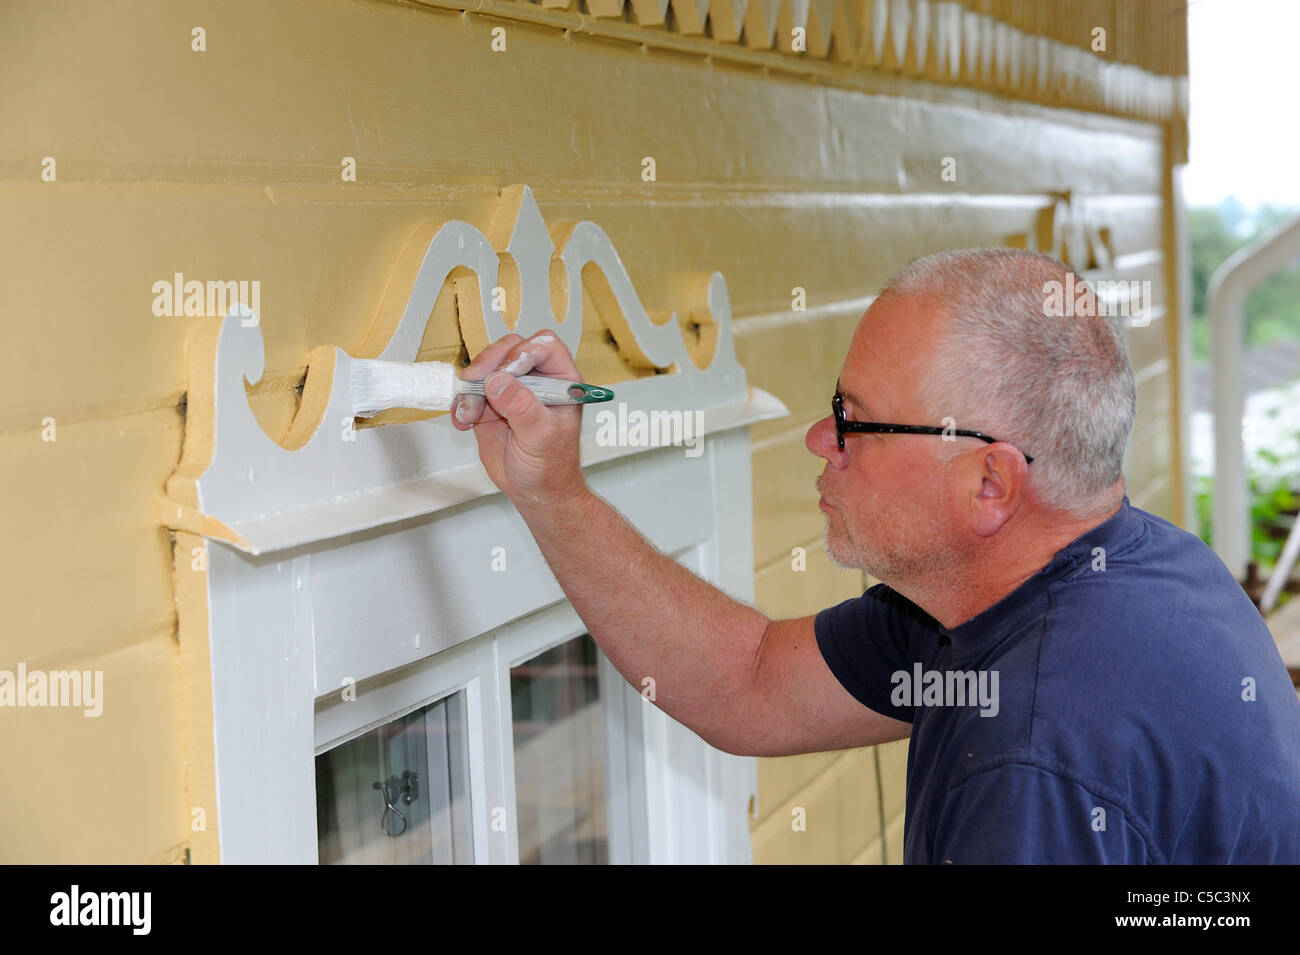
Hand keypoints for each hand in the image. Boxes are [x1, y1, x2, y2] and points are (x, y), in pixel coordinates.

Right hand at [451, 329, 588, 509]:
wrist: (534, 490)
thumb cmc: (551, 466)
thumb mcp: (541, 437)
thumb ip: (522, 407)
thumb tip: (498, 381)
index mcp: (561, 381)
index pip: (544, 346)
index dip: (522, 352)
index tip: (505, 372)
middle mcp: (537, 380)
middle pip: (509, 350)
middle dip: (489, 365)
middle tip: (475, 383)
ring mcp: (512, 390)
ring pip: (486, 368)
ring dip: (470, 387)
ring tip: (469, 414)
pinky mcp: (490, 404)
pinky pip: (469, 391)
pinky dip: (461, 403)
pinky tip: (463, 421)